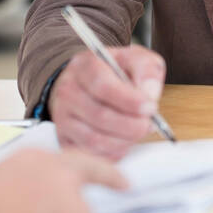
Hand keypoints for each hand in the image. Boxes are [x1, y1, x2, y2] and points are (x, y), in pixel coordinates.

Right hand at [49, 46, 165, 159]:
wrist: (89, 81)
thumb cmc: (116, 71)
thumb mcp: (136, 59)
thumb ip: (146, 71)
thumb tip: (148, 95)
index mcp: (85, 66)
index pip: (103, 86)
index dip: (129, 101)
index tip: (150, 108)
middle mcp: (68, 90)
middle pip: (99, 116)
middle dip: (131, 125)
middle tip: (149, 124)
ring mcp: (62, 116)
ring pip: (94, 139)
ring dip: (124, 141)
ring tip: (138, 132)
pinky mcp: (64, 137)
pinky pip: (91, 153)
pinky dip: (113, 152)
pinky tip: (124, 140)